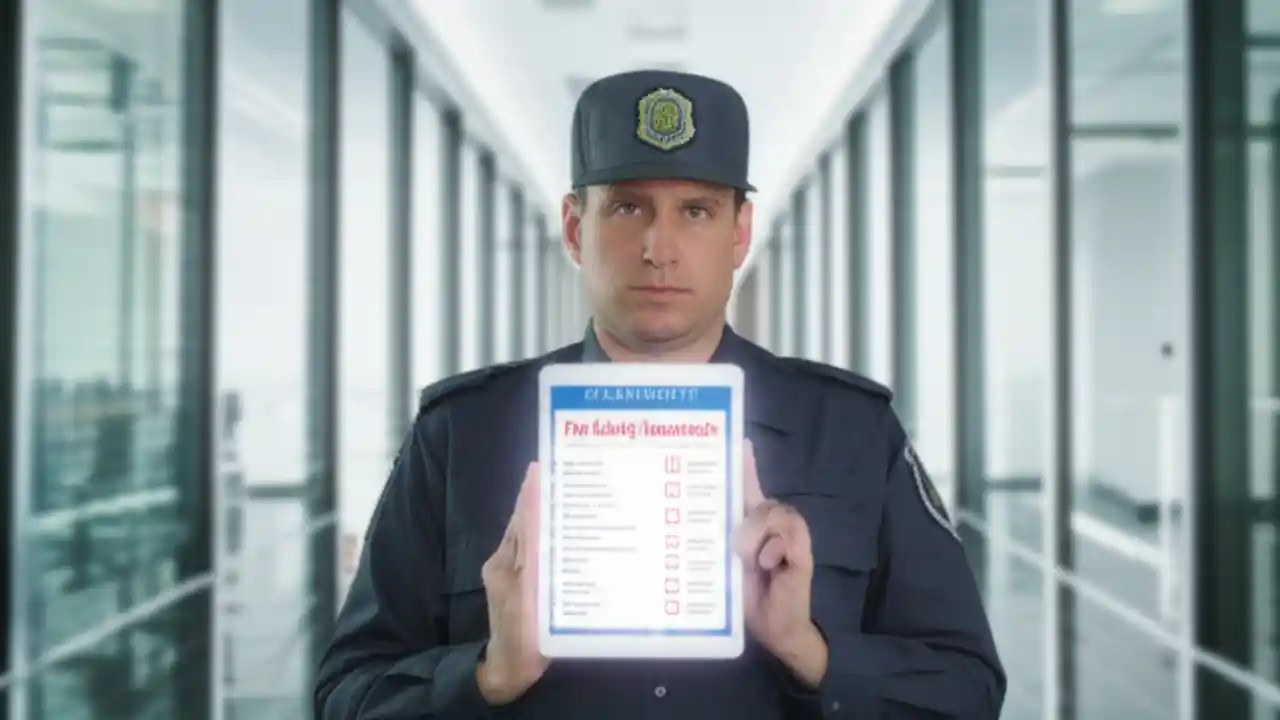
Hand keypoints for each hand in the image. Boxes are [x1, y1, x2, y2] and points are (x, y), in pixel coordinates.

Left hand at [476, 463, 549, 704]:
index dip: (531, 494)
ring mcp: (507, 574)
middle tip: (555, 473)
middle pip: (524, 525)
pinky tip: (556, 530)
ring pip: (527, 537)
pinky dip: (541, 535)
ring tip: (558, 492)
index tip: (540, 468)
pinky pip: (530, 552)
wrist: (509, 669)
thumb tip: (535, 521)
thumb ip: (534, 562)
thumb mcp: (530, 599)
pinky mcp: (515, 584)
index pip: (523, 521)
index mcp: (508, 563)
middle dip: (537, 499)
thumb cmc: (523, 639)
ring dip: (539, 514)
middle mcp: (505, 563)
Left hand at [733, 441, 828, 687]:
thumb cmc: (747, 595)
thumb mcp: (727, 564)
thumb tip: (715, 524)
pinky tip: (770, 564)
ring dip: (758, 534)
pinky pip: (791, 531)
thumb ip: (724, 540)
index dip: (746, 464)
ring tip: (753, 559)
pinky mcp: (803, 551)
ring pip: (775, 511)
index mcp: (751, 525)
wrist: (774, 627)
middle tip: (737, 550)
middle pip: (761, 500)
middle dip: (746, 520)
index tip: (740, 441)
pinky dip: (777, 547)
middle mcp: (772, 525)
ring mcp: (790, 536)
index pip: (748, 488)